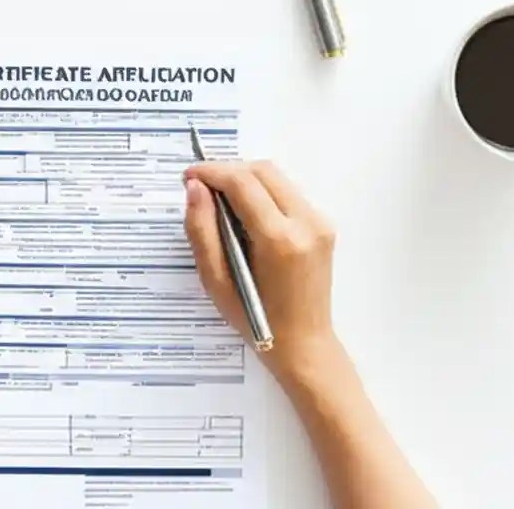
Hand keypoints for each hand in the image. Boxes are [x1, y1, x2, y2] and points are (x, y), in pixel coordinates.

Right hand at [183, 161, 340, 388]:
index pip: (243, 183)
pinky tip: (245, 214)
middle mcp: (307, 222)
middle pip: (264, 170)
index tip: (188, 176)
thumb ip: (202, 230)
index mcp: (280, 239)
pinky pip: (288, 193)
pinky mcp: (324, 225)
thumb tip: (195, 188)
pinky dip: (263, 193)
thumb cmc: (256, 319)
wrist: (304, 343)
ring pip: (278, 178)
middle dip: (229, 170)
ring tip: (219, 200)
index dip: (212, 172)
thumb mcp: (216, 280)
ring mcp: (320, 222)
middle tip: (200, 186)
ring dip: (246, 179)